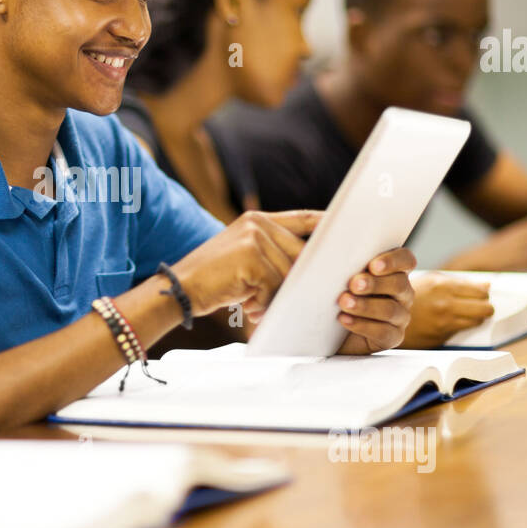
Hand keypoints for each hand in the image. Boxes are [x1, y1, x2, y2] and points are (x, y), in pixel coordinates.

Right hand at [169, 210, 322, 319]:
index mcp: (257, 219)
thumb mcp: (242, 257)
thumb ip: (272, 254)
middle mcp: (257, 223)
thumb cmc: (212, 280)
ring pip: (288, 274)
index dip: (326, 225)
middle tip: (287, 300)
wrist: (179, 289)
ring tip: (254, 307)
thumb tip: (307, 270)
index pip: (303, 218)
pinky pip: (274, 287)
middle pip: (300, 254)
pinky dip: (264, 304)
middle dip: (297, 281)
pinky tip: (248, 308)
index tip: (347, 232)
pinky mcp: (251, 257)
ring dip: (275, 298)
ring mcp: (254, 238)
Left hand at [334, 248, 415, 353]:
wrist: (330, 330)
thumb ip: (340, 259)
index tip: (373, 265)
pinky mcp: (392, 337)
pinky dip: (362, 325)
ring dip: (366, 306)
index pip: (405, 260)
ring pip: (391, 310)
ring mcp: (400, 316)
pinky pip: (384, 332)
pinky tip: (345, 319)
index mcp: (393, 272)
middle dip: (375, 284)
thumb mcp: (338, 273)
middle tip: (354, 284)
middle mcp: (401, 293)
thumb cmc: (336, 294)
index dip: (394, 260)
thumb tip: (326, 240)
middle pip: (399, 284)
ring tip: (344, 302)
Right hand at [401, 273, 493, 348]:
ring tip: (464, 314)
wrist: (384, 315)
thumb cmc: (409, 296)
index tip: (479, 294)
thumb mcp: (431, 280)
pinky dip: (461, 327)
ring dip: (475, 318)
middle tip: (476, 305)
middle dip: (484, 307)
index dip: (482, 293)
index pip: (481, 292)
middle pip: (485, 308)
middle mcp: (445, 304)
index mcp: (443, 286)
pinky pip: (462, 331)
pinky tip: (450, 322)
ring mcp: (443, 322)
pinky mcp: (440, 337)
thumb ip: (458, 282)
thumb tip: (486, 285)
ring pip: (477, 321)